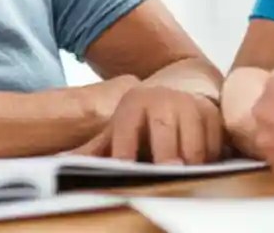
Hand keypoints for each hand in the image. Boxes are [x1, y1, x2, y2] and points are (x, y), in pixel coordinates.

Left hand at [70, 83, 224, 163]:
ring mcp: (191, 107)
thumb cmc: (141, 123)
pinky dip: (211, 162)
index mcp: (133, 104)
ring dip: (191, 164)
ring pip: (194, 144)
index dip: (125, 150)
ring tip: (184, 177)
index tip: (124, 167)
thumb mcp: (116, 131)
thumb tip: (56, 162)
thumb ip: (92, 150)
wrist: (178, 95)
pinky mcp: (215, 117)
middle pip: (164, 133)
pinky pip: (216, 146)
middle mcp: (163, 101)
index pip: (127, 131)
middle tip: (167, 171)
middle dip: (166, 153)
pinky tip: (201, 169)